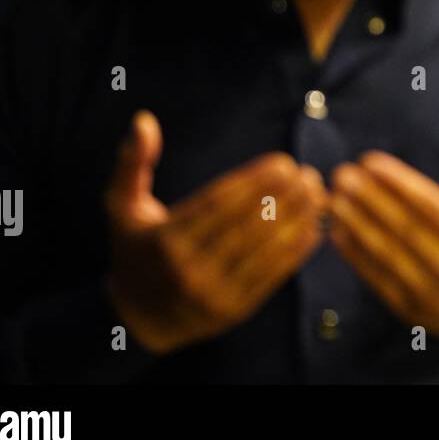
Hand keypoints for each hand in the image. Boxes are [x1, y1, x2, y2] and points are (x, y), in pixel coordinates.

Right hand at [105, 110, 326, 354]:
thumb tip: (144, 120)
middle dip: (282, 197)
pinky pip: (271, 277)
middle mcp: (189, 268)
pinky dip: (296, 252)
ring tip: (318, 195)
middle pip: (246, 226)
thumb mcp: (121, 207)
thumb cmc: (135, 249)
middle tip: (308, 174)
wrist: (137, 319)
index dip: (254, 181)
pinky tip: (314, 227)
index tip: (283, 161)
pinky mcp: (233, 310)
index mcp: (165, 239)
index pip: (218, 204)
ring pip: (264, 251)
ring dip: (297, 220)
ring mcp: (213, 293)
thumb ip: (132, 164)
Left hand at [329, 118, 438, 349]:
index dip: (399, 183)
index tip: (371, 160)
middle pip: (403, 229)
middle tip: (342, 173)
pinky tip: (338, 230)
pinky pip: (376, 279)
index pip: (432, 207)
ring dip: (355, 224)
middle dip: (368, 199)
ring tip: (335, 196)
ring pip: (385, 254)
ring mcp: (430, 295)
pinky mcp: (412, 311)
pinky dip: (354, 255)